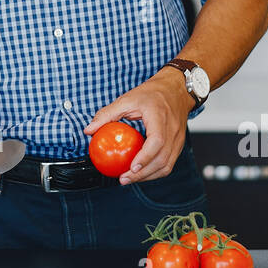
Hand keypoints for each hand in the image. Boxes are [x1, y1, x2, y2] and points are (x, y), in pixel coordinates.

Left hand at [83, 67, 191, 184]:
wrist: (175, 89)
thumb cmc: (152, 93)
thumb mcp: (127, 99)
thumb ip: (107, 114)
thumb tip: (89, 130)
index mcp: (160, 117)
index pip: (157, 141)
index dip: (145, 157)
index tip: (131, 167)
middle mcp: (173, 130)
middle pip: (162, 159)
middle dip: (143, 174)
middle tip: (124, 178)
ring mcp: (178, 139)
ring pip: (167, 165)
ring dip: (149, 176)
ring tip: (130, 179)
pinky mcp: (178, 144)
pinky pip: (169, 162)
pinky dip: (155, 171)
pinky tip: (141, 172)